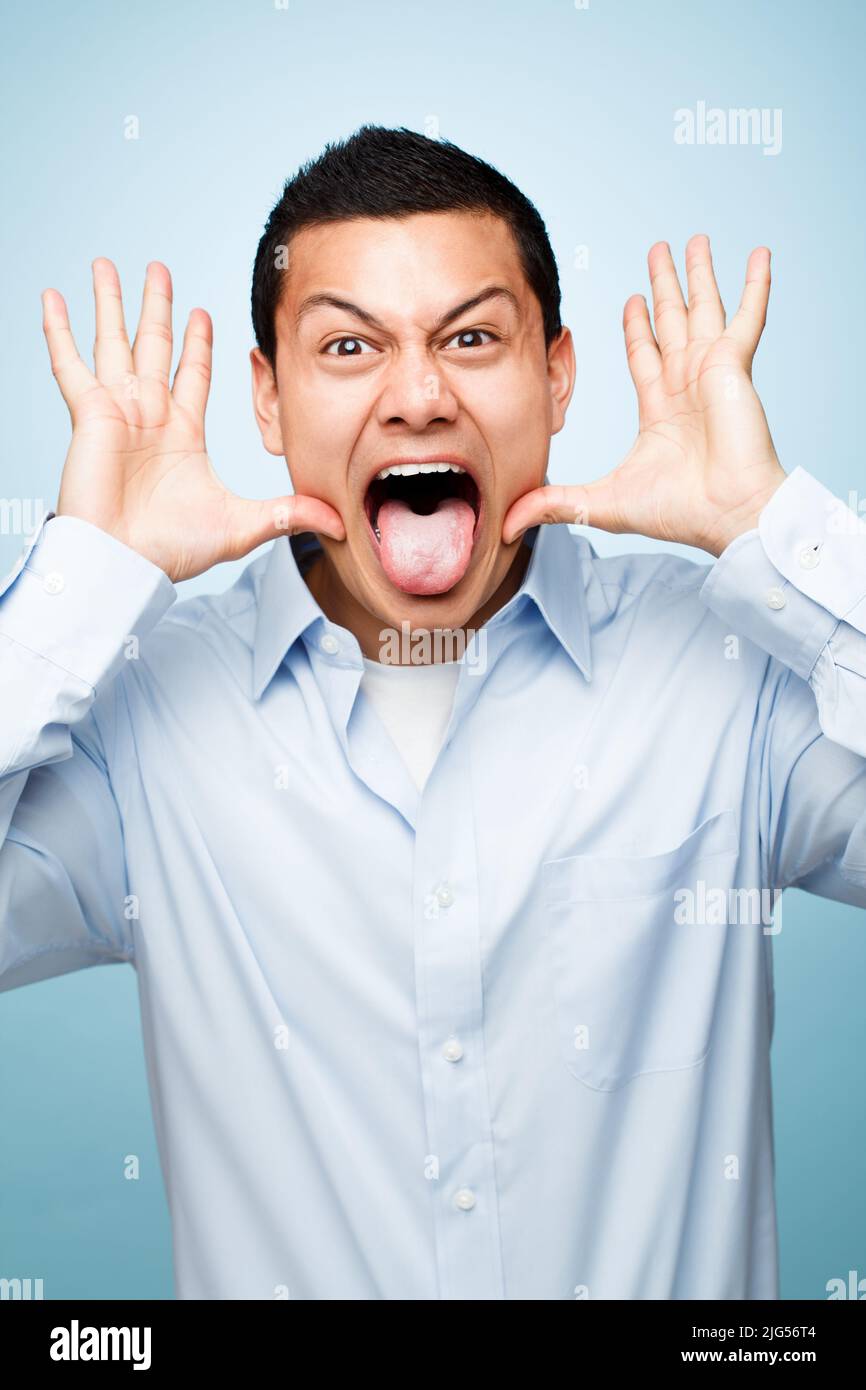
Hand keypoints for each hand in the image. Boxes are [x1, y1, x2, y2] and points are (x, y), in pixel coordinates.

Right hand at [42, 259, 344, 582]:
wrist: (127, 563)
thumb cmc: (173, 550)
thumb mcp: (244, 525)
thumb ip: (289, 514)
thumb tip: (338, 522)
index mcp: (182, 434)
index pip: (192, 374)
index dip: (197, 343)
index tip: (202, 312)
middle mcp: (149, 415)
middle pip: (154, 345)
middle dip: (156, 307)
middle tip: (158, 269)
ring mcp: (118, 411)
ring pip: (114, 342)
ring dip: (111, 303)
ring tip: (107, 264)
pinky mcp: (91, 414)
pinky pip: (71, 365)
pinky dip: (60, 331)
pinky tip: (53, 297)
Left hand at [503, 235, 786, 557]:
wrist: (726, 514)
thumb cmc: (677, 512)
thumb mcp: (599, 504)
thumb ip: (554, 505)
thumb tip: (508, 526)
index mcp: (661, 409)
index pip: (645, 354)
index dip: (637, 326)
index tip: (632, 298)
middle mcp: (686, 384)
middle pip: (671, 321)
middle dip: (664, 286)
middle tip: (659, 250)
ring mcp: (712, 371)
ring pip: (702, 308)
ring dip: (698, 274)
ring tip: (693, 240)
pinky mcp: (734, 365)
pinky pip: (747, 317)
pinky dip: (754, 286)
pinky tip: (759, 254)